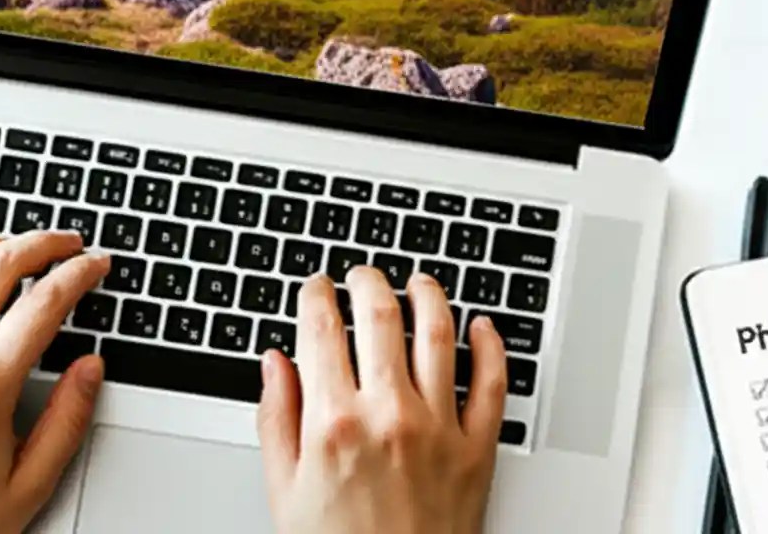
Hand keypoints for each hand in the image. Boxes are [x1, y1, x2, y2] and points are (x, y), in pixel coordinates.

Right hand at [258, 268, 507, 533]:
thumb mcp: (284, 492)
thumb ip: (276, 420)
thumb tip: (274, 364)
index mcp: (334, 424)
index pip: (322, 331)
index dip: (316, 296)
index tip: (316, 287)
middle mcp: (389, 416)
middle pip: (380, 318)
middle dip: (368, 282)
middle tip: (362, 275)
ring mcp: (438, 429)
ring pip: (439, 334)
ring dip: (428, 295)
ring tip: (418, 283)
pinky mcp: (477, 449)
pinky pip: (492, 383)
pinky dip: (491, 346)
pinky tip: (480, 326)